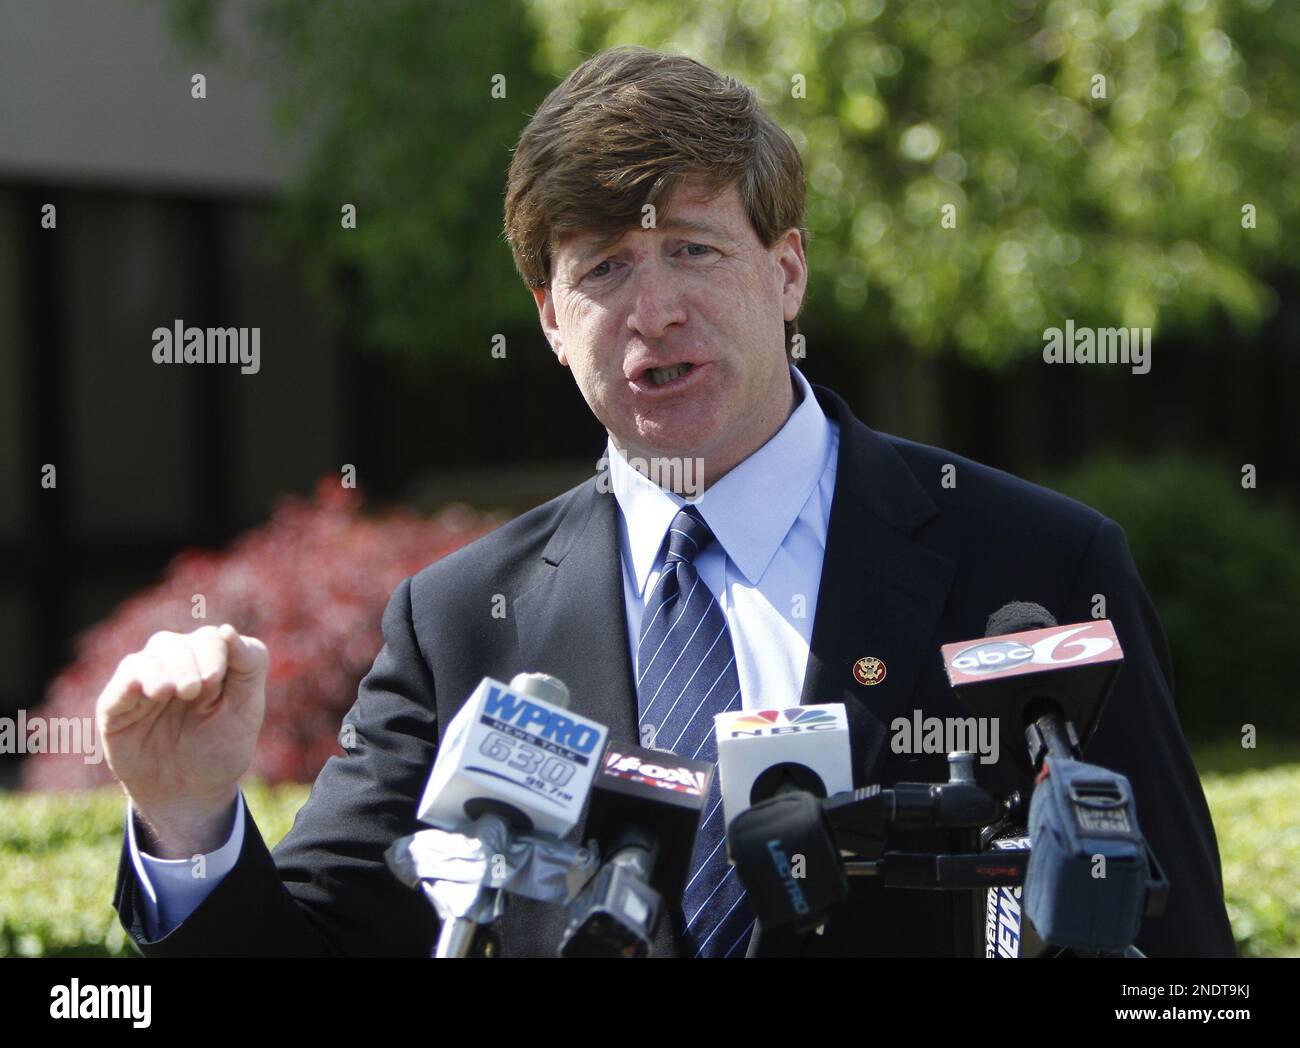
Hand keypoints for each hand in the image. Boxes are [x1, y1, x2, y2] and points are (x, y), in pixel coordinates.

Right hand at [96, 624, 267, 856]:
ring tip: (173, 693)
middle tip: (196, 690)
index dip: (217, 651)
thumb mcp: (245, 710)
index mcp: (213, 664)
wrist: (188, 793)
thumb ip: (248, 666)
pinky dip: (138, 678)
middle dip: (192, 660)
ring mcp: (148, 682)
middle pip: (182, 642)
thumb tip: (226, 629)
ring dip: (168, 667)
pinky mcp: (119, 702)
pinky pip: (124, 677)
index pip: (214, 638)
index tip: (217, 680)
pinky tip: (153, 693)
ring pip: (154, 652)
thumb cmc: (220, 749)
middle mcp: (179, 667)